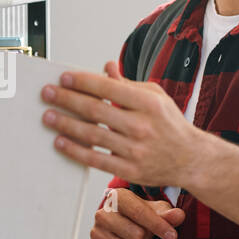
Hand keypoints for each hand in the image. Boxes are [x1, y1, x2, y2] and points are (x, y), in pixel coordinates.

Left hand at [42, 61, 202, 187]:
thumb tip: (105, 67)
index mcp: (149, 104)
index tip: (64, 77)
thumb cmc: (170, 124)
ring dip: (66, 124)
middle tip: (47, 93)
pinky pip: (96, 160)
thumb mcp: (156, 97)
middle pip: (96, 111)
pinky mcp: (130, 170)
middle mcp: (142, 126)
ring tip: (48, 116)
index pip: (109, 88)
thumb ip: (128, 84)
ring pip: (93, 135)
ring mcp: (136, 150)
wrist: (191, 159)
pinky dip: (75, 150)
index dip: (84, 82)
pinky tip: (60, 141)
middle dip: (67, 100)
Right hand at [89, 188, 185, 238]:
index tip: (172, 236)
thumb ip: (168, 214)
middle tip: (146, 236)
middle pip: (136, 235)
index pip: (138, 212)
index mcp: (117, 197)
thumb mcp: (157, 211)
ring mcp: (95, 233)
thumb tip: (178, 215)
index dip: (158, 226)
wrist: (123, 230)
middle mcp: (102, 213)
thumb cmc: (141, 217)